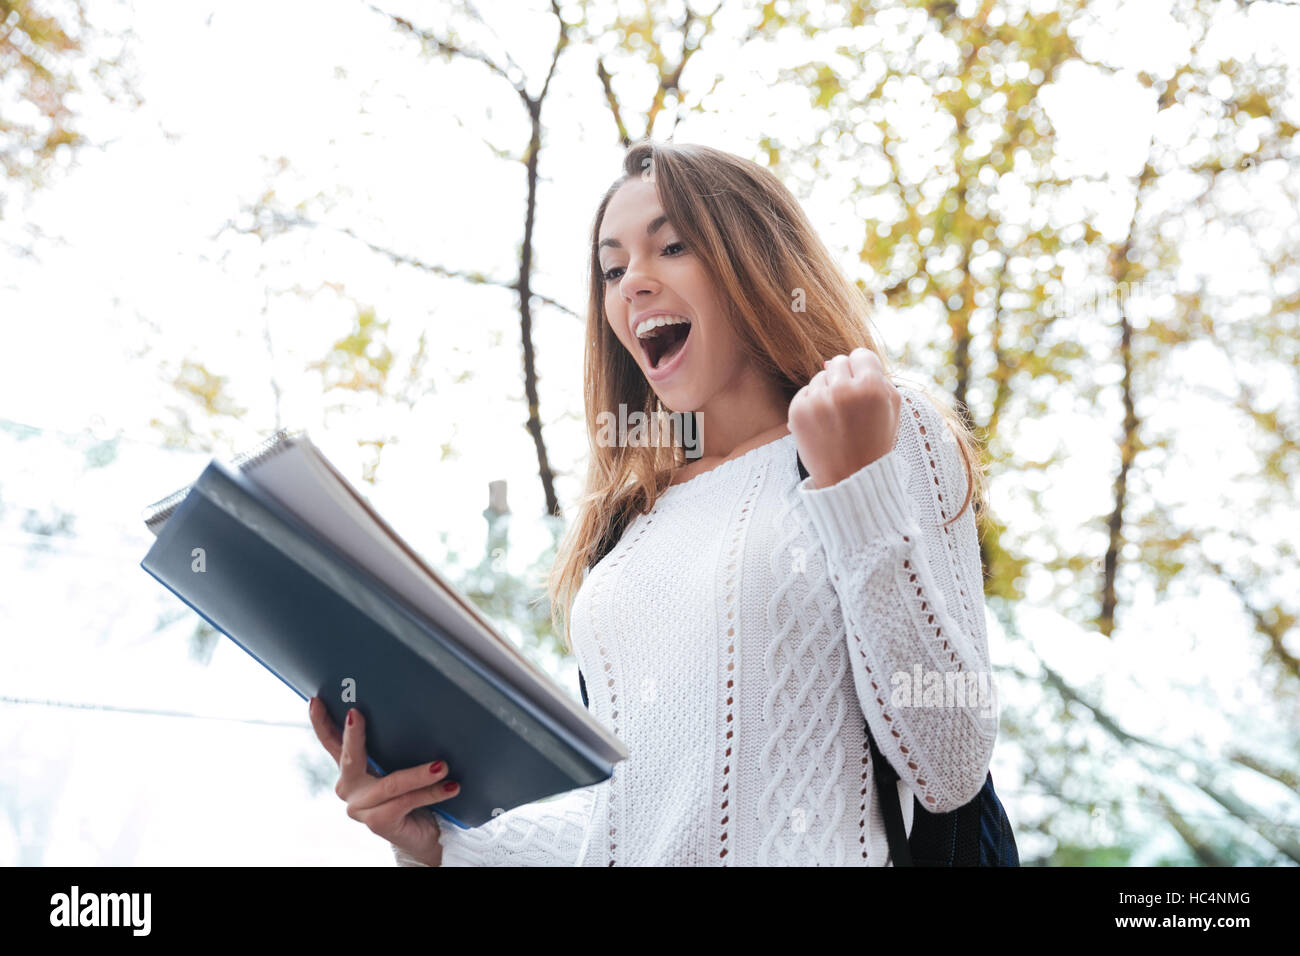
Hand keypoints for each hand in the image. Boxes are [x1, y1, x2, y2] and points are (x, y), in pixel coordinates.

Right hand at [308, 696, 453, 866]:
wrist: (423, 834)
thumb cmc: (412, 793)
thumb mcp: (399, 766)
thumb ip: (394, 748)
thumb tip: (413, 713)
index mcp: (351, 771)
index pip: (332, 744)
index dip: (322, 723)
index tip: (316, 701)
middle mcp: (349, 789)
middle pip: (350, 758)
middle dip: (353, 735)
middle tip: (357, 714)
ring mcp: (360, 808)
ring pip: (391, 783)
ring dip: (419, 774)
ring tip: (442, 766)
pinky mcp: (377, 823)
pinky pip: (406, 802)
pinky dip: (431, 793)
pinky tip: (450, 787)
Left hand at [788, 347, 899, 488]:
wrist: (850, 480)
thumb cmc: (875, 443)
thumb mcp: (891, 409)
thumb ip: (878, 376)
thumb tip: (845, 357)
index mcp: (872, 387)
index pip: (861, 354)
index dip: (862, 371)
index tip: (862, 388)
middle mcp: (843, 390)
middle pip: (838, 361)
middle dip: (844, 379)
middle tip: (849, 406)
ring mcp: (818, 400)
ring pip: (820, 377)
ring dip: (827, 392)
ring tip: (837, 420)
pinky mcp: (797, 411)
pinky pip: (804, 392)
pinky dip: (812, 405)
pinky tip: (823, 425)